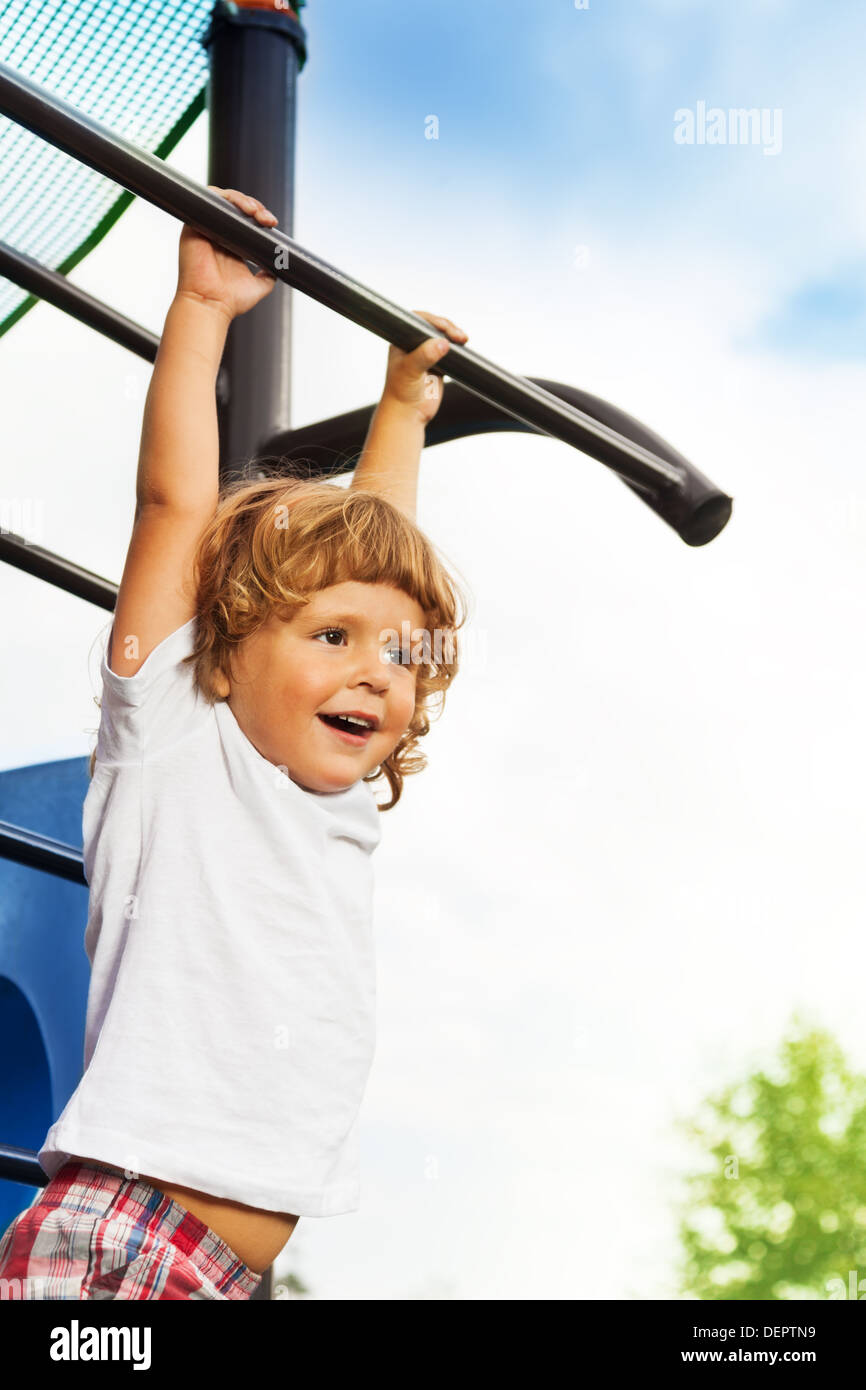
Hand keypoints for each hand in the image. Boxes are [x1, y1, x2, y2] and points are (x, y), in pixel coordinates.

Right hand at [176, 187, 278, 319]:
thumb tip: (280, 265)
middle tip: (267, 219)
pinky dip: (226, 198)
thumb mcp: (259, 286)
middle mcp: (217, 234)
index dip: (260, 216)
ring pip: (223, 200)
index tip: (272, 223)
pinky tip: (241, 208)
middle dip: (256, 207)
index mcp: (230, 244)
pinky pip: (208, 199)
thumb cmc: (230, 300)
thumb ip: (269, 275)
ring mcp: (205, 228)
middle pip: (236, 208)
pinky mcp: (193, 225)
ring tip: (256, 212)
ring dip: (243, 200)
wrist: (211, 305)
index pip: (246, 220)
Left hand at [382, 311, 468, 424]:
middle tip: (458, 335)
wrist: (408, 415)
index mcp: (402, 341)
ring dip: (454, 337)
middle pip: (433, 328)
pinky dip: (458, 349)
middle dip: (447, 328)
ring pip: (443, 338)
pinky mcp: (438, 366)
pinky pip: (450, 352)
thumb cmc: (401, 393)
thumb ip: (424, 356)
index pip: (418, 322)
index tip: (445, 327)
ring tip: (463, 339)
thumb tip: (443, 343)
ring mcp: (427, 355)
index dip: (433, 320)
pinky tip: (464, 347)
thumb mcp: (410, 370)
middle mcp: (414, 345)